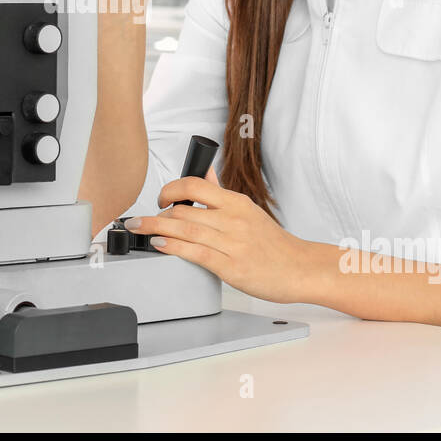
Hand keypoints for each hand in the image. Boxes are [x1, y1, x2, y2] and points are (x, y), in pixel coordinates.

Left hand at [123, 167, 315, 304]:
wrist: (299, 268)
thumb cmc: (273, 243)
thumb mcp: (248, 210)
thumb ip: (221, 193)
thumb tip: (205, 171)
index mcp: (236, 203)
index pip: (195, 185)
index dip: (170, 189)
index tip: (160, 198)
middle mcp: (233, 220)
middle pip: (184, 210)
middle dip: (156, 214)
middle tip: (140, 219)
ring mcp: (232, 244)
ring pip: (185, 230)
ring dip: (156, 228)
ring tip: (140, 229)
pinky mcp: (231, 267)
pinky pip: (195, 253)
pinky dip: (173, 247)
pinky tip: (159, 245)